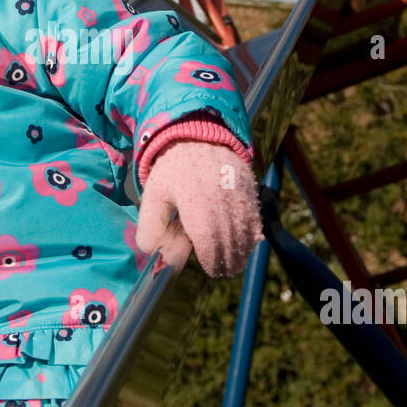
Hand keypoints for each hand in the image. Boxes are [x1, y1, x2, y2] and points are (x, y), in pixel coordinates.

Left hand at [134, 141, 262, 277]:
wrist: (199, 136)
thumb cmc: (172, 169)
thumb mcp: (154, 195)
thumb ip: (151, 226)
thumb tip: (151, 253)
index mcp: (196, 203)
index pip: (210, 243)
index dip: (212, 260)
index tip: (211, 269)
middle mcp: (222, 200)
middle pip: (231, 243)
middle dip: (228, 262)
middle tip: (222, 271)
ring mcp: (240, 195)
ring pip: (247, 234)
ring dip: (242, 252)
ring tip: (233, 262)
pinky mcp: (251, 190)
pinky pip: (256, 219)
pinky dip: (252, 235)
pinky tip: (246, 243)